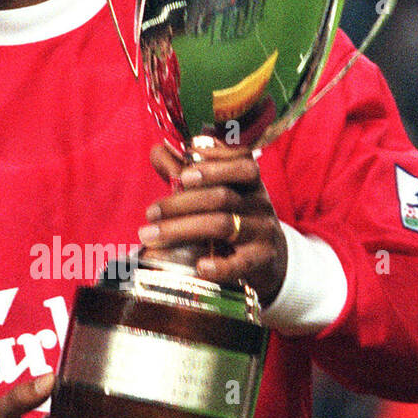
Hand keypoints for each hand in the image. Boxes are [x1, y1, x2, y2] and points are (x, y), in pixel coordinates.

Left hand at [144, 140, 287, 306]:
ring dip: (182, 229)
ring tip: (152, 236)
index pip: (241, 163)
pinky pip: (241, 263)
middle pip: (221, 196)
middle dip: (180, 203)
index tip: (184, 174)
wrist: (267, 258)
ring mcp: (262, 231)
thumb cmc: (234, 218)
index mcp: (248, 182)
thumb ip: (187, 173)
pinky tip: (201, 267)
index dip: (214, 164)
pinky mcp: (261, 259)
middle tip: (150, 213)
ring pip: (223, 225)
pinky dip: (220, 266)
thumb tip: (159, 150)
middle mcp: (259, 202)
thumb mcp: (217, 194)